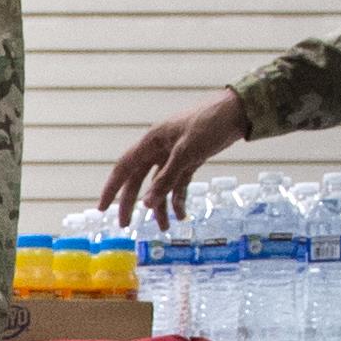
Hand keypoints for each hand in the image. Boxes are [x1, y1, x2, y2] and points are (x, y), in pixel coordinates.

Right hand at [100, 90, 245, 221]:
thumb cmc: (209, 124)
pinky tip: (182, 215)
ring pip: (160, 185)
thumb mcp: (186, 153)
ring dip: (160, 206)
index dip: (111, 189)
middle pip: (139, 180)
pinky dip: (179, 199)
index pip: (124, 168)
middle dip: (132, 203)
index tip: (102, 208)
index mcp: (151, 142)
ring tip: (163, 228)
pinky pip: (178, 184)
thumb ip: (166, 179)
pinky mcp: (190, 160)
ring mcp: (174, 155)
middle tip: (126, 226)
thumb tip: (147, 205)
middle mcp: (158, 149)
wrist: (238, 111)